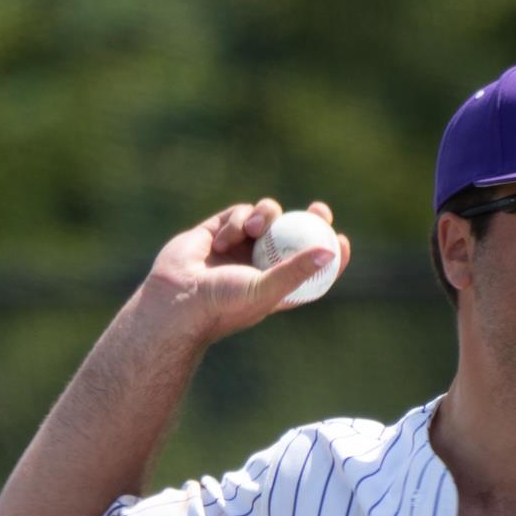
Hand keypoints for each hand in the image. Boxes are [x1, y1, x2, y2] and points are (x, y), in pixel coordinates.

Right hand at [142, 199, 351, 343]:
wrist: (176, 299)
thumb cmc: (223, 304)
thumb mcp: (265, 289)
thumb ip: (296, 270)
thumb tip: (330, 252)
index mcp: (277, 286)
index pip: (311, 268)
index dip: (329, 254)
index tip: (340, 239)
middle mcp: (262, 265)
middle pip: (295, 235)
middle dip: (309, 220)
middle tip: (319, 210)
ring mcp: (241, 247)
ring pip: (267, 218)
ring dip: (264, 216)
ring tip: (251, 228)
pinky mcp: (220, 231)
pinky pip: (240, 213)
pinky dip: (235, 221)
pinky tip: (222, 239)